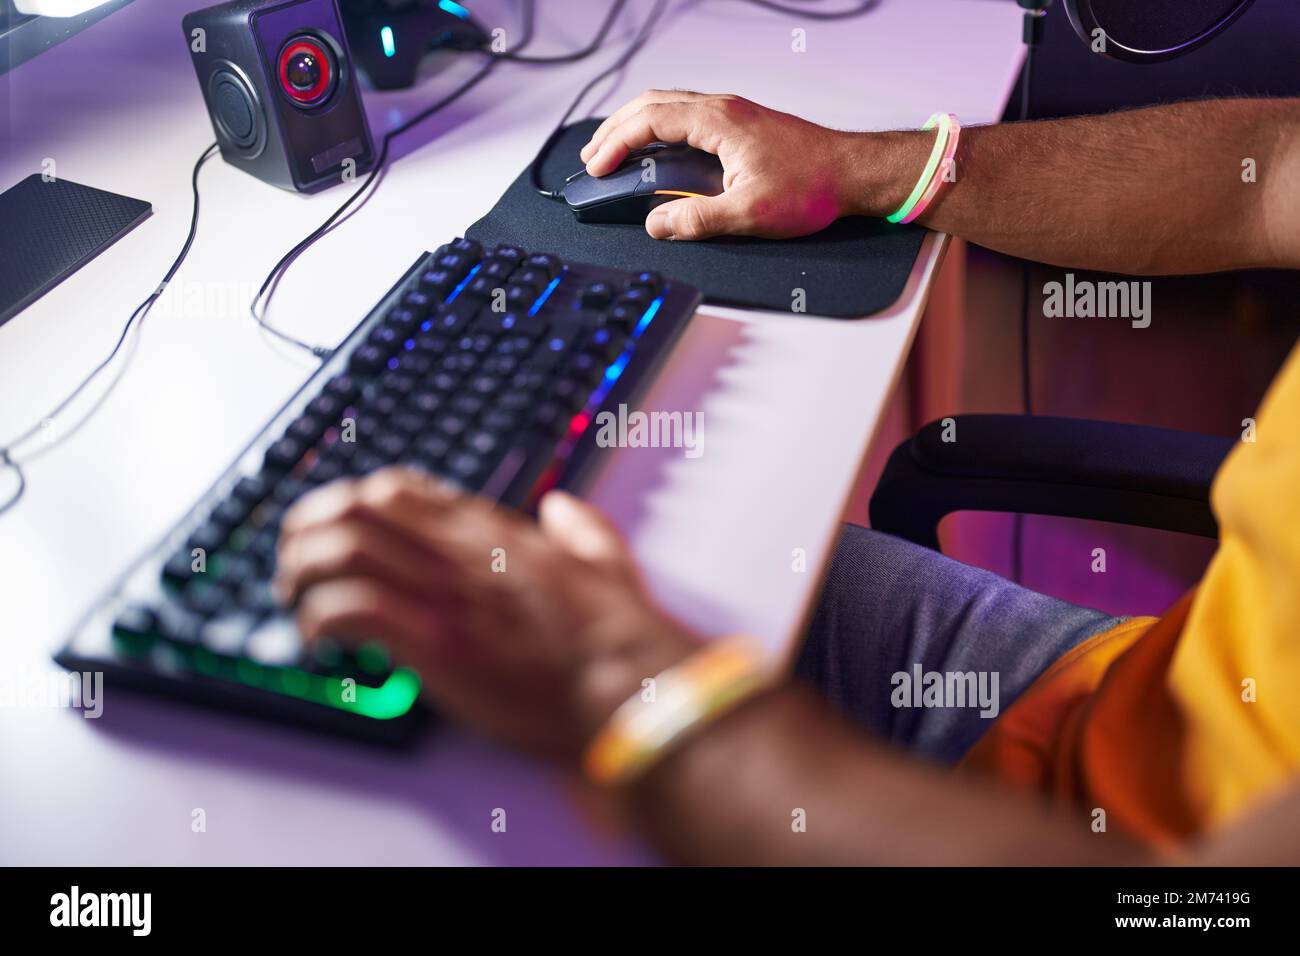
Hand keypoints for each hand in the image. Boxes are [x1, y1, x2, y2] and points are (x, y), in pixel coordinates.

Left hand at [274, 468, 702, 761]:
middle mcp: (458, 552)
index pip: (396, 490)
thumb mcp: (608, 561)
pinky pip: (351, 609)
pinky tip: (319, 642)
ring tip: (295, 603)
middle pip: (352, 507)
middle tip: (294, 565)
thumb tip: (561, 507)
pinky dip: (319, 619)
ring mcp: (444, 595)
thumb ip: (581, 526)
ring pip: (340, 548)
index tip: (334, 534)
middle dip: (306, 530)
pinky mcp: (435, 643)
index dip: (349, 506)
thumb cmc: (617, 636)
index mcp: (490, 531)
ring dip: (301, 572)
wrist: (629, 687)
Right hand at [580, 89, 862, 240]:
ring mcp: (732, 114)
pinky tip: (657, 152)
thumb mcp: (749, 213)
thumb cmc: (813, 186)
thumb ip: (696, 221)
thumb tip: (657, 224)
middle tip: (594, 159)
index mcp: (718, 121)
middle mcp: (722, 109)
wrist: (855, 173)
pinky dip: (660, 130)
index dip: (616, 144)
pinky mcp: (742, 125)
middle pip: (652, 104)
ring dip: (637, 127)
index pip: (649, 120)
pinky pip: (687, 116)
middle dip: (616, 130)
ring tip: (616, 154)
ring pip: (669, 106)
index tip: (598, 169)